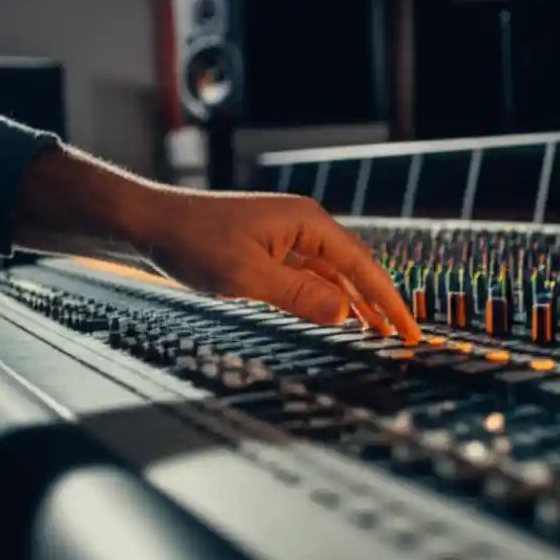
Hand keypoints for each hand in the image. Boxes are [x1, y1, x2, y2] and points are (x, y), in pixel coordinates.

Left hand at [141, 191, 420, 339]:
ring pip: (334, 272)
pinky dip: (328, 295)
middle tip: (402, 336)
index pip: (362, 266)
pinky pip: (313, 273)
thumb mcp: (246, 275)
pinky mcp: (272, 245)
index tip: (408, 330)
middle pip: (355, 267)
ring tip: (377, 331)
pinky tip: (335, 314)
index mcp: (308, 222)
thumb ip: (298, 295)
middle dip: (380, 302)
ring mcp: (289, 233)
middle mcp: (305, 223)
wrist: (151, 222)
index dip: (389, 301)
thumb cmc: (193, 242)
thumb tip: (344, 314)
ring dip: (355, 301)